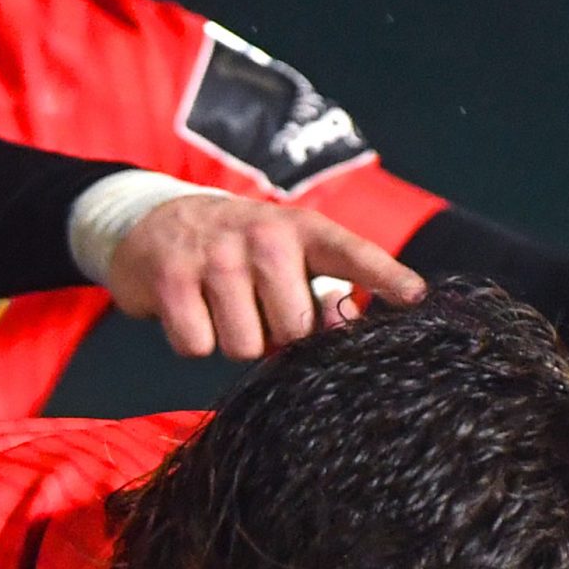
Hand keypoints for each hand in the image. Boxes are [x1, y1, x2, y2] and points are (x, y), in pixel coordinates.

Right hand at [105, 197, 424, 359]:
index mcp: (301, 230)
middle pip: (295, 327)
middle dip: (278, 335)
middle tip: (259, 309)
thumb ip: (322, 289)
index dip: (384, 275)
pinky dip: (194, 339)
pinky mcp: (170, 278)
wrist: (153, 222)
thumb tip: (342, 322)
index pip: (350, 252)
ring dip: (235, 340)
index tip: (415, 295)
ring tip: (223, 306)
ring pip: (245, 345)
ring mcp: (215, 254)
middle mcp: (262, 234)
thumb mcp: (286, 256)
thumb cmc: (239, 253)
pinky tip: (192, 309)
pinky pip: (197, 345)